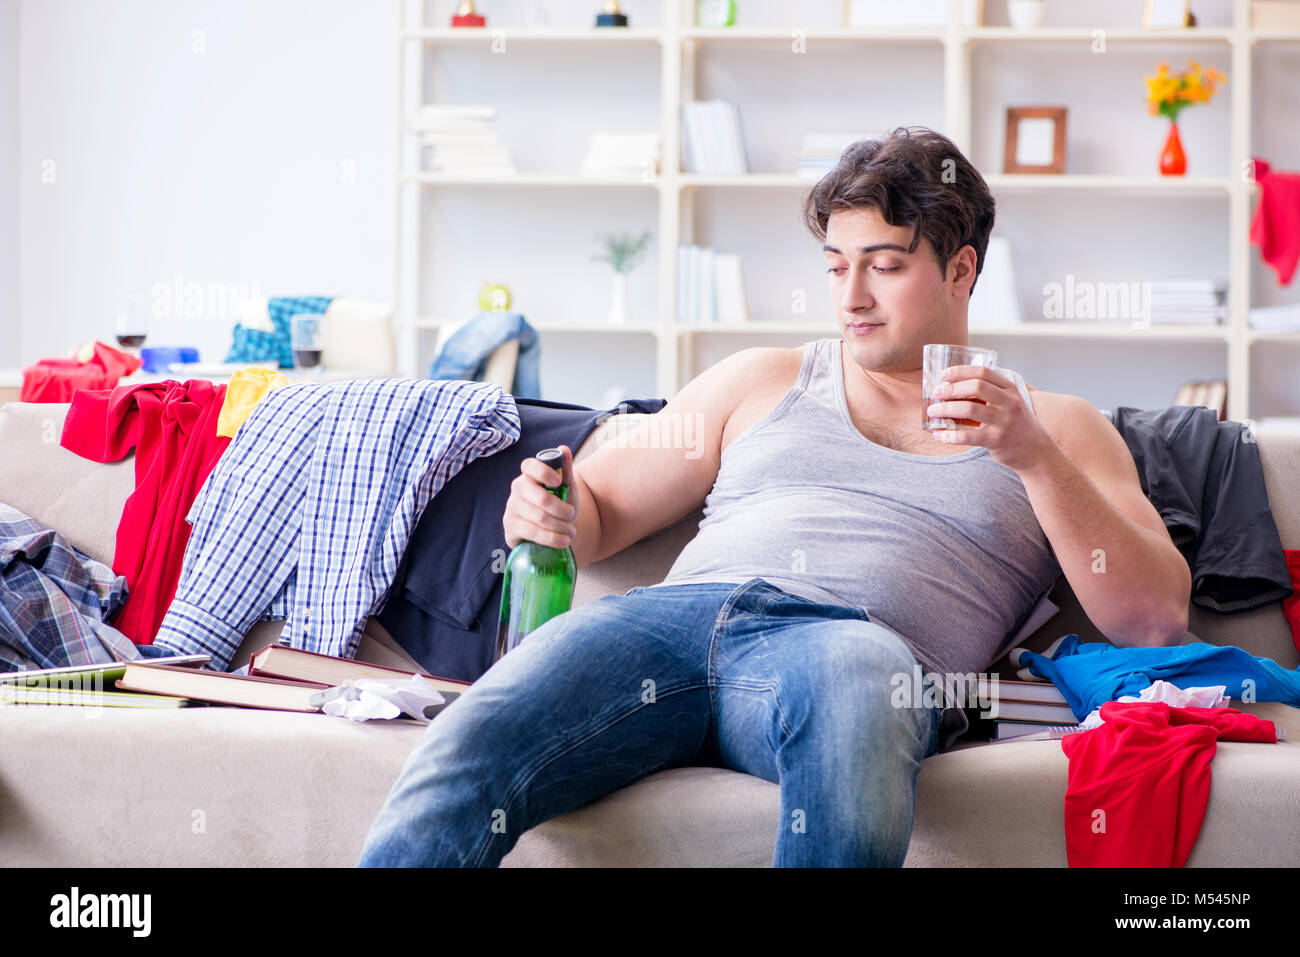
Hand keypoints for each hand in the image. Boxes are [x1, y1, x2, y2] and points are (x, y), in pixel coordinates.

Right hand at [503, 444, 577, 548]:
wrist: (551, 528)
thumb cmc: (558, 502)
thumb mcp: (566, 486)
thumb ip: (565, 468)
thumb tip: (564, 449)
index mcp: (529, 475)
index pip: (529, 466)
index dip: (543, 472)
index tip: (558, 482)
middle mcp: (517, 489)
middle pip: (541, 498)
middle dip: (562, 509)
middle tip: (572, 515)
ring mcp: (512, 508)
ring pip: (539, 518)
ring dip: (560, 526)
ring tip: (571, 531)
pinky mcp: (510, 527)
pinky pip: (533, 533)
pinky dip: (552, 538)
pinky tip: (563, 541)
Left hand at [925, 365, 1055, 472]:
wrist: (1037, 452)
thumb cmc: (1017, 425)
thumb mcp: (1010, 403)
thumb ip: (991, 394)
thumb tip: (955, 388)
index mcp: (1010, 389)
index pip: (983, 372)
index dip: (961, 371)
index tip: (944, 375)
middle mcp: (1009, 402)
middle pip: (976, 387)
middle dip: (951, 388)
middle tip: (936, 393)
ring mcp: (1004, 421)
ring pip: (969, 409)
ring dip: (946, 409)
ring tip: (932, 411)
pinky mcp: (997, 440)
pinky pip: (968, 436)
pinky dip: (949, 435)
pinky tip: (938, 435)